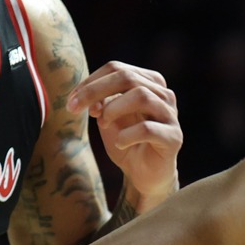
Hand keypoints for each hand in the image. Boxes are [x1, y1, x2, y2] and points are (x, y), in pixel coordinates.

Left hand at [68, 62, 180, 203]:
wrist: (143, 174)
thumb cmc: (125, 141)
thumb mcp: (107, 117)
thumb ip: (100, 101)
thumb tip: (91, 99)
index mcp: (148, 83)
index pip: (117, 69)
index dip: (90, 82)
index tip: (71, 101)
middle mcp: (164, 95)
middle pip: (127, 78)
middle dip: (94, 91)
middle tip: (74, 108)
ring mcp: (171, 115)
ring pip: (141, 96)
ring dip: (113, 109)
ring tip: (103, 124)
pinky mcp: (173, 138)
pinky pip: (147, 129)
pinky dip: (126, 135)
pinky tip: (120, 143)